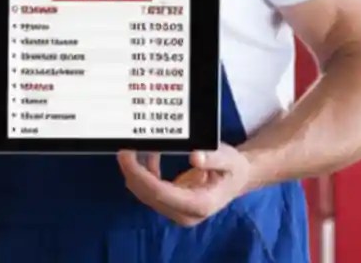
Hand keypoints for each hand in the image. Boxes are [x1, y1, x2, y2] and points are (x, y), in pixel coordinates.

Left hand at [117, 145, 252, 225]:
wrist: (236, 178)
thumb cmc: (233, 168)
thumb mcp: (229, 159)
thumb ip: (213, 158)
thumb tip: (195, 156)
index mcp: (200, 204)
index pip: (161, 193)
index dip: (140, 174)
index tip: (127, 155)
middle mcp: (185, 213)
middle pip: (148, 195)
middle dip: (132, 172)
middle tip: (124, 147)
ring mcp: (176, 211)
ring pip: (145, 194)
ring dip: (135, 172)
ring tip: (132, 148)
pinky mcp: (171, 204)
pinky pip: (150, 190)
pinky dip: (144, 173)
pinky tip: (148, 155)